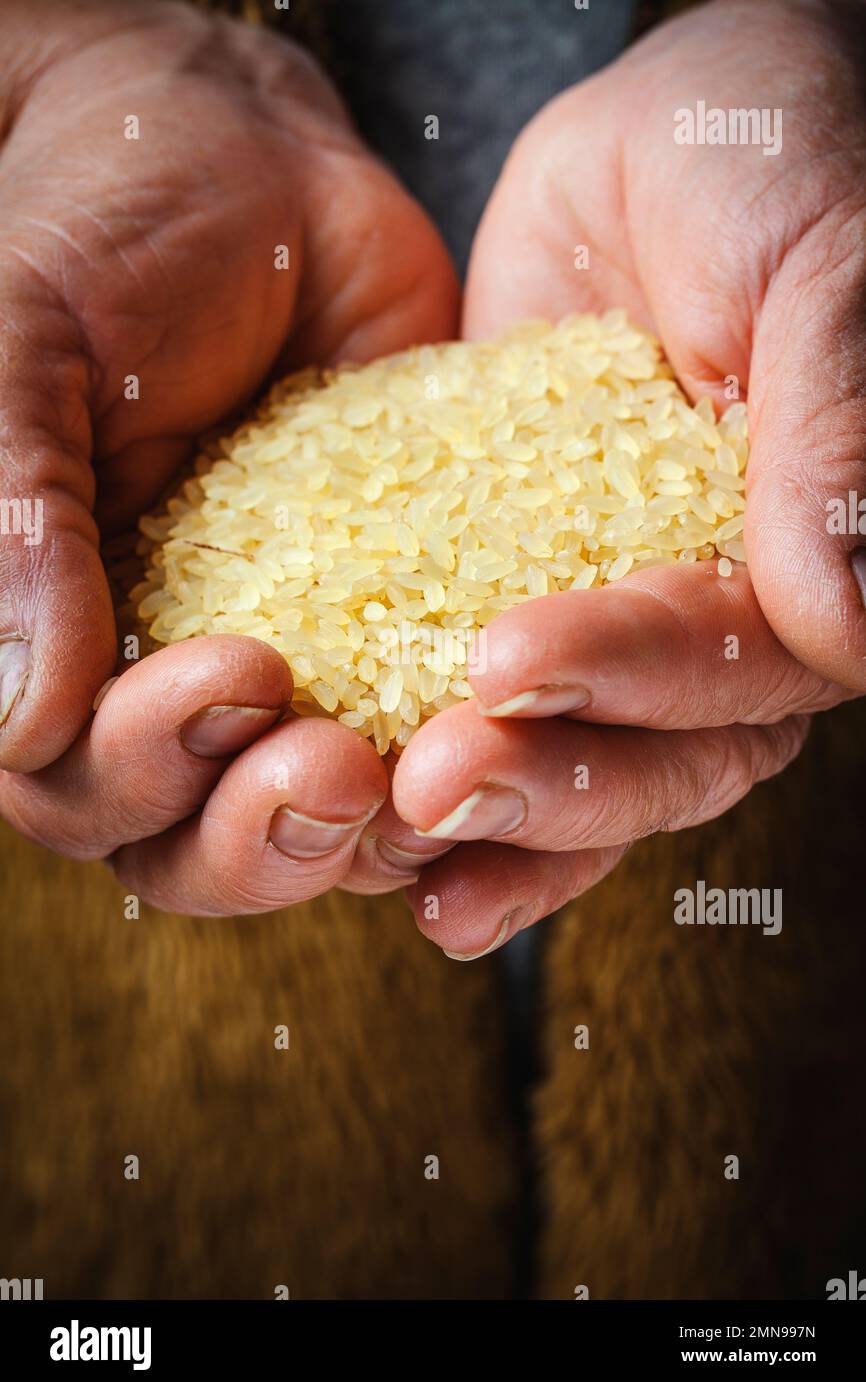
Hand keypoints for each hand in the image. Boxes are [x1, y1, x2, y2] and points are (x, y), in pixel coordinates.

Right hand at [0, 0, 457, 911]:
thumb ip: (16, 527)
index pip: (77, 785)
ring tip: (435, 770)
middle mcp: (162, 682)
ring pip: (315, 829)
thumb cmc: (109, 234)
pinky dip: (469, 767)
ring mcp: (291, 668)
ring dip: (367, 835)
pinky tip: (509, 740)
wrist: (250, 165)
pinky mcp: (398, 633)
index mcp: (56, 643)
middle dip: (260, 834)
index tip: (237, 675)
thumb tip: (17, 719)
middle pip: (191, 848)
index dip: (147, 771)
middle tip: (337, 764)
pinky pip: (429, 740)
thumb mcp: (28, 352)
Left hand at [391, 0, 864, 956]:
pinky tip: (389, 842)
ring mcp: (625, 630)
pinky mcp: (518, 607)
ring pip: (583, 765)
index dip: (633, 675)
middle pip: (666, 758)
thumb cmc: (764, 172)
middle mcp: (731, 624)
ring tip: (395, 837)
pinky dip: (451, 782)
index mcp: (818, 566)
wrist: (658, 154)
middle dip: (551, 780)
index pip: (741, 663)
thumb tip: (854, 631)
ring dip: (496, 820)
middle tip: (432, 783)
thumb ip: (835, 438)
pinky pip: (498, 719)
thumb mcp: (813, 271)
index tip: (511, 660)